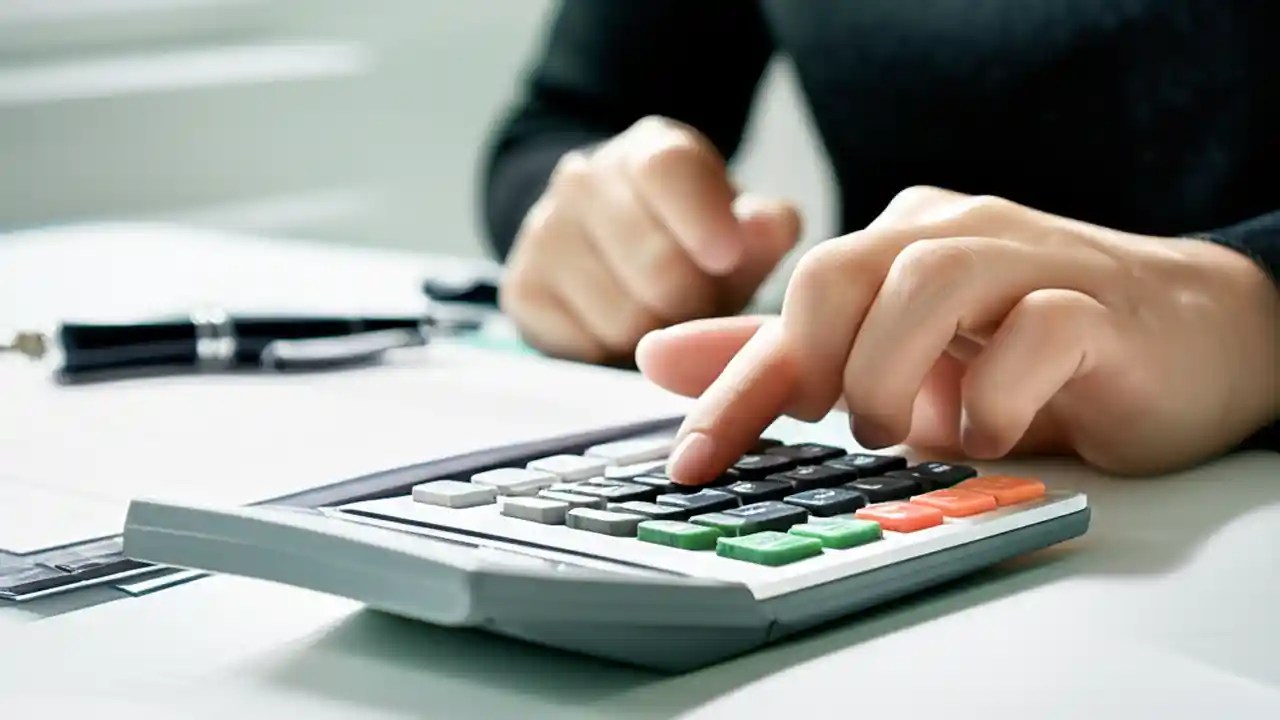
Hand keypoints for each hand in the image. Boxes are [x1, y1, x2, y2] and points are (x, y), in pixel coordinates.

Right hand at [499, 116, 800, 363]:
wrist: (604, 243)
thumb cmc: (689, 241)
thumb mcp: (737, 228)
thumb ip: (763, 229)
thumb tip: (772, 225)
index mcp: (647, 151)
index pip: (669, 172)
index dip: (703, 219)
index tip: (726, 257)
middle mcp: (583, 180)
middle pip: (657, 268)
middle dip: (693, 305)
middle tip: (699, 306)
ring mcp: (544, 233)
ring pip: (622, 320)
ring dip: (654, 338)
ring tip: (660, 318)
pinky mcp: (520, 290)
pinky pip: (584, 348)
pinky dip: (612, 354)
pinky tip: (618, 329)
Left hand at [638, 186, 1279, 481]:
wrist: (1190, 338)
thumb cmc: (1028, 350)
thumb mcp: (888, 359)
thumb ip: (780, 357)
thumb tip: (663, 359)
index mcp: (898, 243)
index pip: (792, 300)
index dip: (734, 385)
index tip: (693, 460)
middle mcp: (957, 236)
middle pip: (845, 268)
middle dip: (813, 361)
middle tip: (830, 424)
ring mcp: (1032, 263)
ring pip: (931, 283)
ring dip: (893, 373)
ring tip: (898, 431)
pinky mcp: (1101, 309)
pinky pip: (1038, 332)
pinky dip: (998, 395)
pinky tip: (989, 434)